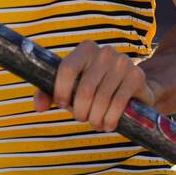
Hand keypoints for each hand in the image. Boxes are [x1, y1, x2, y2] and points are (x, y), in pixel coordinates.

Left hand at [32, 40, 158, 132]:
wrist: (133, 87)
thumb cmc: (96, 87)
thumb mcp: (72, 87)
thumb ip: (50, 94)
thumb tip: (38, 107)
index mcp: (85, 49)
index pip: (67, 69)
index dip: (62, 91)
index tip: (63, 104)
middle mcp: (104, 52)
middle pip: (84, 89)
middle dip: (81, 111)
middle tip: (82, 118)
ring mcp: (122, 62)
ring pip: (101, 98)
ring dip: (95, 118)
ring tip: (95, 123)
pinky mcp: (136, 76)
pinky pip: (118, 103)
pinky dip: (110, 119)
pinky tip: (108, 125)